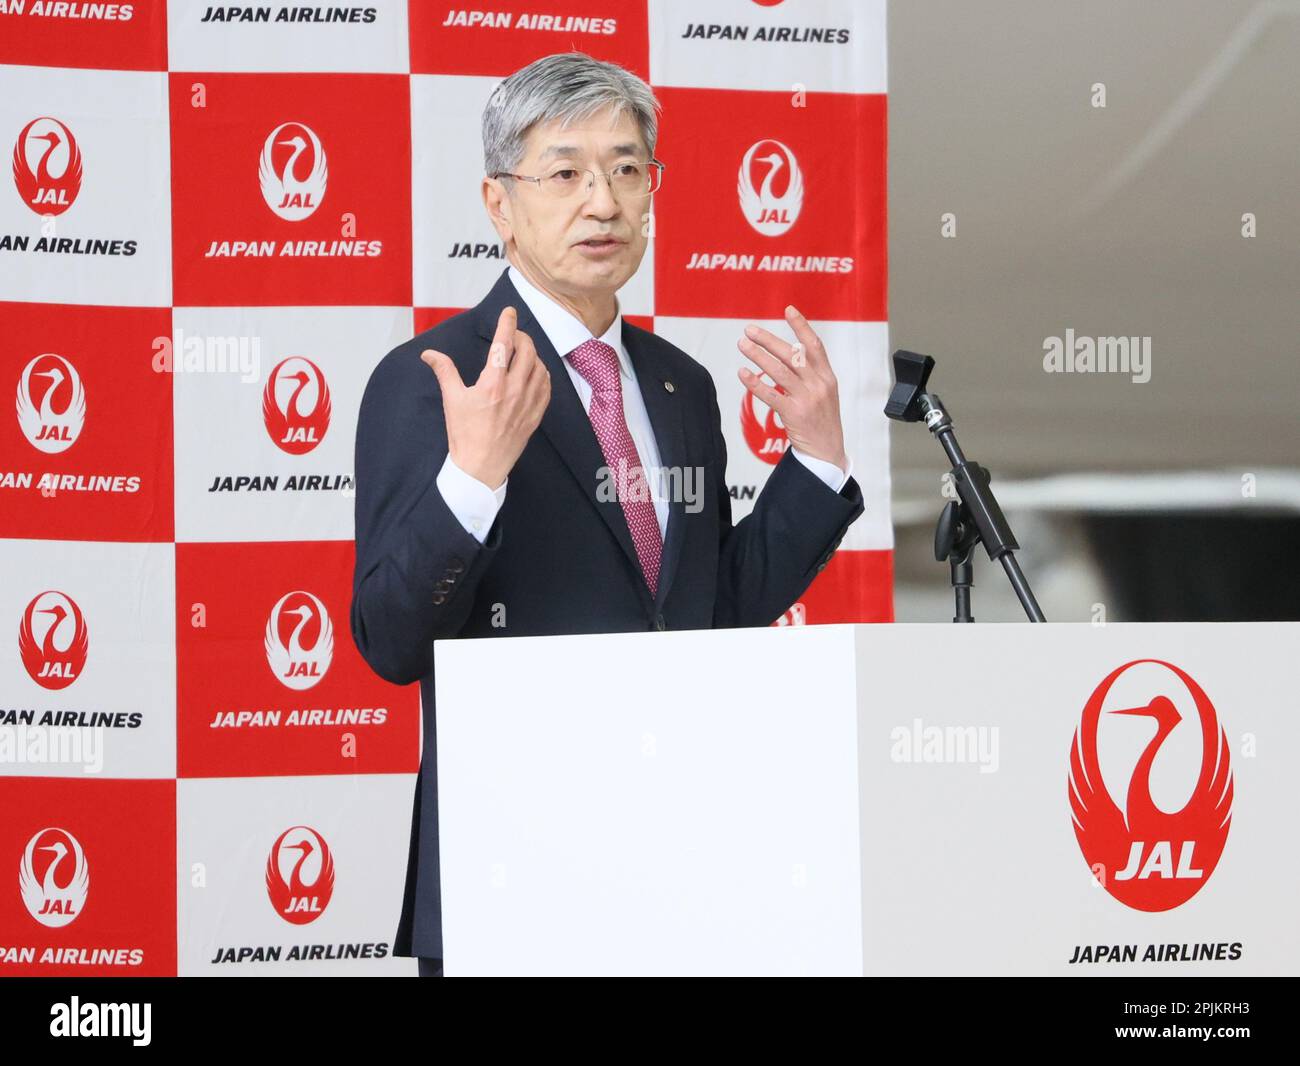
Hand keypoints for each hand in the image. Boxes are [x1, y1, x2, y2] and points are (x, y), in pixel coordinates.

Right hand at [420, 305, 550, 488]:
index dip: (507, 323)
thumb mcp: (452, 400)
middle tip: (512, 335)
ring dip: (533, 354)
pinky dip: (542, 373)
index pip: (504, 344)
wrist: (481, 467)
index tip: (509, 311)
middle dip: (521, 337)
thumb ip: (444, 371)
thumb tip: (429, 354)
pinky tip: (535, 372)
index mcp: (492, 384)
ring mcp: (528, 403)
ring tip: (522, 352)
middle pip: (527, 351)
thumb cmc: (465, 435)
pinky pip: (546, 386)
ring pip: (540, 367)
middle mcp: (514, 390)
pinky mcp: (536, 415)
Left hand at [736, 304, 847, 473]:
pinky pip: (771, 395)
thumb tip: (789, 352)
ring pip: (779, 372)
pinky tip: (743, 373)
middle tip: (748, 330)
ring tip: (742, 345)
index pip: (815, 345)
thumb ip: (810, 373)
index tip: (788, 309)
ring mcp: (807, 399)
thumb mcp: (825, 393)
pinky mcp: (794, 415)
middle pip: (792, 355)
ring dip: (758, 356)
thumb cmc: (822, 420)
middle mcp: (819, 385)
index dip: (801, 326)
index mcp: (827, 377)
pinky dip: (755, 383)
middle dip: (768, 340)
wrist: (827, 451)